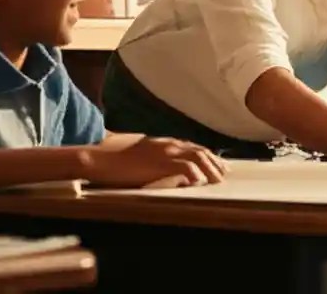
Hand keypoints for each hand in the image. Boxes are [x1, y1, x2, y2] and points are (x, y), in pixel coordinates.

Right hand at [81, 136, 227, 188]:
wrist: (102, 159)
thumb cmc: (118, 161)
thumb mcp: (143, 157)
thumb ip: (159, 160)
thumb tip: (172, 172)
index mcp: (164, 143)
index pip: (193, 148)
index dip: (208, 156)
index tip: (219, 165)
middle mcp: (168, 145)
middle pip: (200, 151)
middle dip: (215, 162)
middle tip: (224, 173)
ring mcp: (165, 152)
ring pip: (197, 157)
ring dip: (210, 169)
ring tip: (217, 180)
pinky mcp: (159, 163)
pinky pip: (184, 168)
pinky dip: (195, 174)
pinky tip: (199, 182)